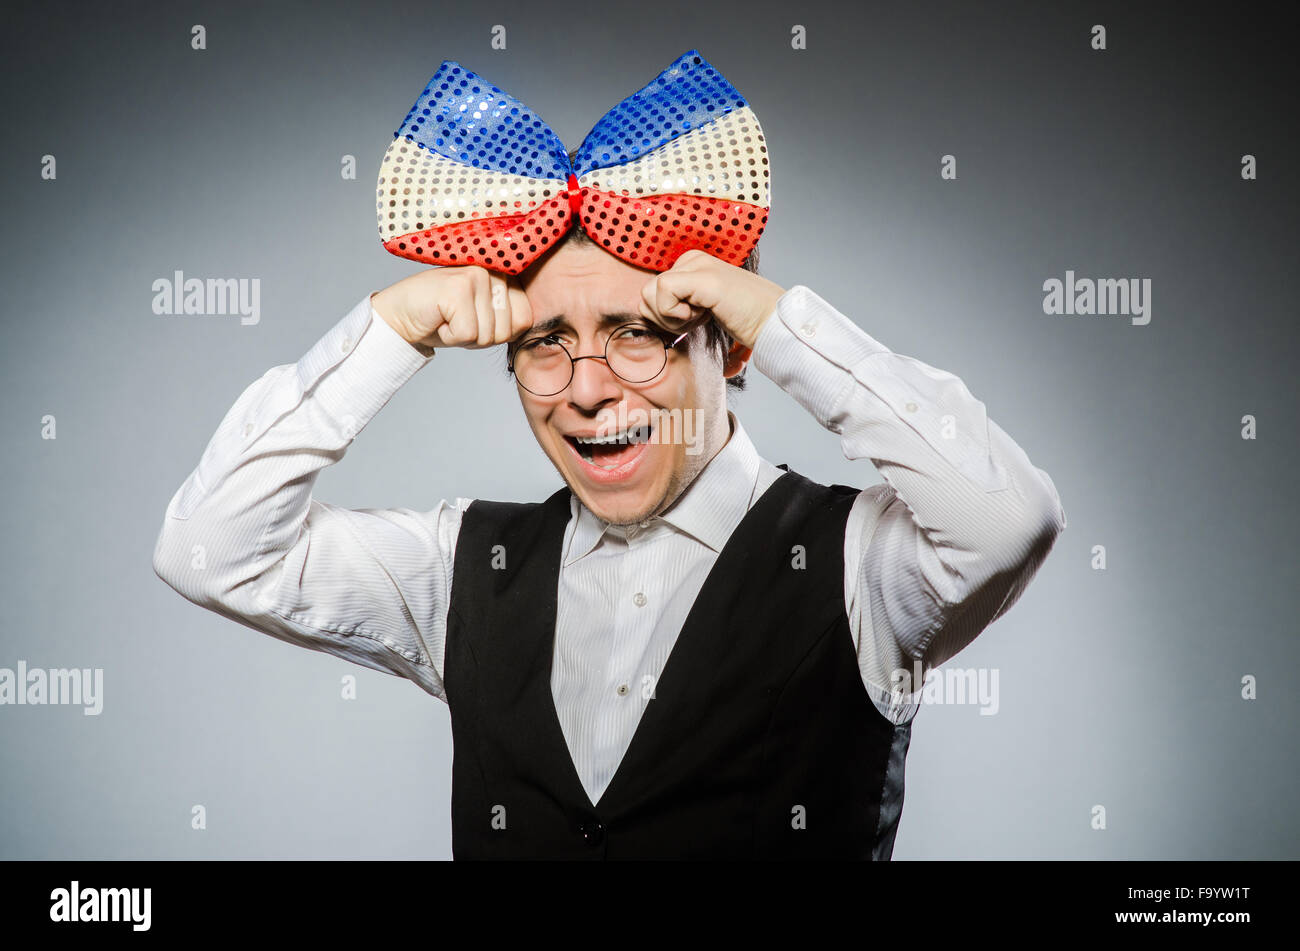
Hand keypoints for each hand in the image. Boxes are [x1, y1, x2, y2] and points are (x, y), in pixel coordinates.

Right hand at [371, 266, 532, 355]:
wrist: (398, 316)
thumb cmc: (441, 318)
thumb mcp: (481, 317)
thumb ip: (507, 316)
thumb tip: (539, 328)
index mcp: (503, 275)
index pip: (525, 318)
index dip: (499, 332)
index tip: (474, 320)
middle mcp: (492, 270)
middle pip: (507, 329)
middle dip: (480, 337)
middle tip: (456, 320)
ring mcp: (476, 275)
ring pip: (489, 334)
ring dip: (464, 337)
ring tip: (446, 318)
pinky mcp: (459, 288)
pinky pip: (470, 334)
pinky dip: (451, 337)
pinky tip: (438, 319)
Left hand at [638, 249, 785, 349]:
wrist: (774, 324)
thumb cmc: (745, 323)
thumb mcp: (705, 311)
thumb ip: (678, 308)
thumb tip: (644, 314)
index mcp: (691, 265)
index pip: (650, 294)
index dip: (666, 318)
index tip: (697, 319)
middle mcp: (692, 259)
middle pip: (644, 295)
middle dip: (666, 319)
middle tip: (700, 320)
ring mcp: (697, 265)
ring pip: (648, 295)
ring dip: (673, 319)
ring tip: (704, 317)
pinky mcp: (702, 277)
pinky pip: (663, 294)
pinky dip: (678, 316)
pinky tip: (705, 314)